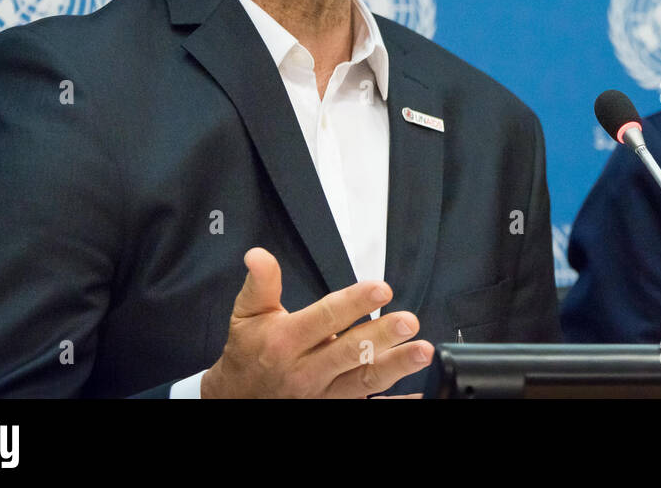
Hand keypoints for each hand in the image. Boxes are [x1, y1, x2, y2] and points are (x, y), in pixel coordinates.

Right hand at [200, 247, 433, 397]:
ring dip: (396, 366)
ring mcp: (322, 393)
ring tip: (423, 352)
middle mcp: (306, 370)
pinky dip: (393, 402)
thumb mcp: (247, 315)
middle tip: (409, 322)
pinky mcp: (332, 407)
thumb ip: (260, 284)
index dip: (354, 303)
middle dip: (382, 337)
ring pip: (363, 381)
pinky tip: (417, 395)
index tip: (382, 289)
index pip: (325, 318)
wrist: (237, 399)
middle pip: (349, 352)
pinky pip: (366, 406)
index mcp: (286, 341)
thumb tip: (259, 254)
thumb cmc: (248, 352)